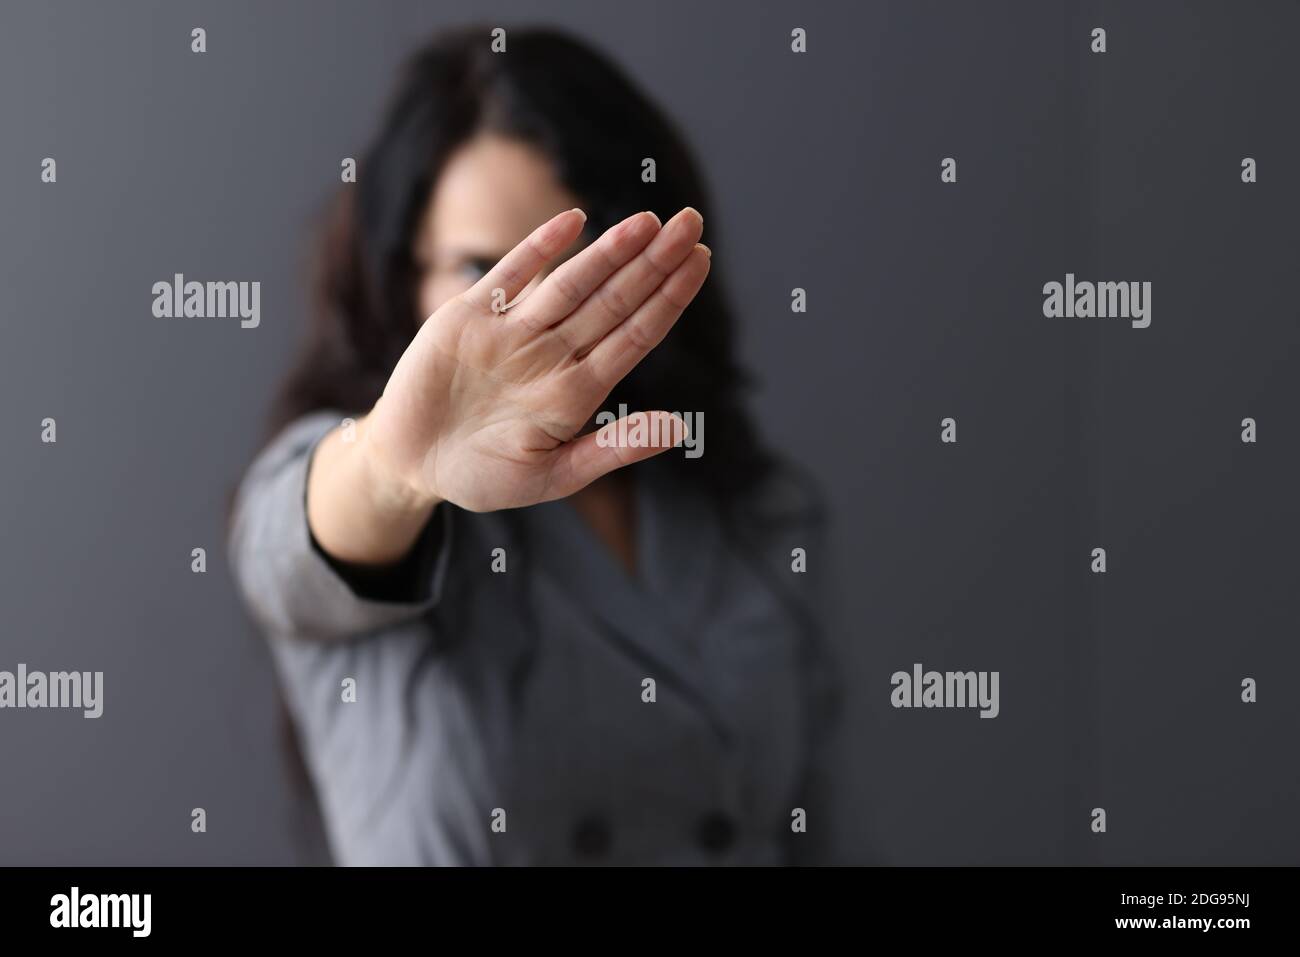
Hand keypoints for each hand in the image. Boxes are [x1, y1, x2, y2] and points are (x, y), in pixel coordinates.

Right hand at [362, 206, 709, 512]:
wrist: (410, 465)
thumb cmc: (483, 475)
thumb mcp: (551, 477)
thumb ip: (612, 451)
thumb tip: (678, 428)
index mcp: (576, 391)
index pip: (635, 335)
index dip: (668, 299)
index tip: (699, 262)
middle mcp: (551, 355)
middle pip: (613, 300)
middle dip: (654, 262)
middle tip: (693, 222)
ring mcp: (512, 334)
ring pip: (571, 284)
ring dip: (609, 251)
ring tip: (649, 220)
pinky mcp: (467, 318)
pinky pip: (510, 277)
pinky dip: (540, 249)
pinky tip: (574, 222)